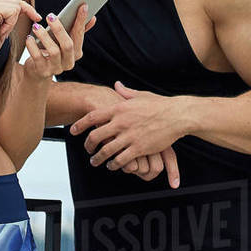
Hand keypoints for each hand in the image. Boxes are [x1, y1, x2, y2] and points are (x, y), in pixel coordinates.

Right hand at [0, 0, 41, 67]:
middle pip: (15, 1)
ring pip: (15, 6)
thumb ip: (11, 12)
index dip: (26, 8)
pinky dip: (10, 24)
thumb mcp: (4, 23)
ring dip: (11, 22)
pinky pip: (12, 12)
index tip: (37, 17)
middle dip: (16, 17)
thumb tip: (27, 7)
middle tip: (3, 30)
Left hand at [22, 4, 94, 80]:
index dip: (81, 21)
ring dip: (44, 36)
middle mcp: (68, 62)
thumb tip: (93, 18)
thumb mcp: (64, 41)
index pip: (79, 35)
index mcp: (76, 53)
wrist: (37, 72)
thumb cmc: (52, 52)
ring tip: (36, 26)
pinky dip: (33, 46)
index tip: (82, 6)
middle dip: (59, 29)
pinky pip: (38, 58)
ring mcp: (56, 68)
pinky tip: (29, 38)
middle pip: (68, 45)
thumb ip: (77, 30)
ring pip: (53, 51)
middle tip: (50, 16)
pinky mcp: (42, 71)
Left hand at [69, 81, 188, 184]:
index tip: (73, 131)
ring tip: (96, 161)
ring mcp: (129, 136)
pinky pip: (121, 159)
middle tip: (87, 150)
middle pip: (96, 136)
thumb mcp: (140, 95)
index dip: (80, 125)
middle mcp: (121, 122)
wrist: (177, 115)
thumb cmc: (160, 105)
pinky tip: (113, 165)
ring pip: (106, 151)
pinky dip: (114, 164)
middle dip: (88, 145)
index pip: (93, 117)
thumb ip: (125, 92)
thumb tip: (117, 85)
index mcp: (119, 108)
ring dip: (98, 158)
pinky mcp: (139, 148)